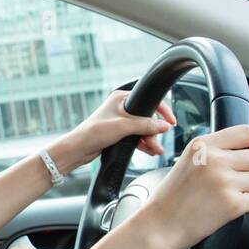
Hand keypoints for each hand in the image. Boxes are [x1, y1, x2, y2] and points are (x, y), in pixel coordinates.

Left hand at [50, 90, 175, 172]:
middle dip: (154, 131)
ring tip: (156, 150)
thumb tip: (164, 126)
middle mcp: (121, 107)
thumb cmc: (94, 132)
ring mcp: (119, 121)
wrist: (78, 149)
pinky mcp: (117, 133)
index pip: (148, 101)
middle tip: (158, 142)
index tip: (171, 122)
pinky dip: (143, 143)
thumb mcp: (124, 126)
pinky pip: (136, 137)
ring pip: (142, 129)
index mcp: (121, 98)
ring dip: (150, 139)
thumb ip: (146, 125)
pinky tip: (149, 151)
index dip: (162, 111)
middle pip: (146, 117)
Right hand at [134, 124, 248, 248]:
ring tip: (235, 197)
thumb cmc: (172, 198)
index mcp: (203, 145)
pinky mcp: (231, 204)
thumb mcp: (189, 160)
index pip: (247, 132)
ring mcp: (223, 181)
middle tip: (244, 183)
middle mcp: (214, 159)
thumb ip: (215, 151)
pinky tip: (232, 210)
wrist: (158, 225)